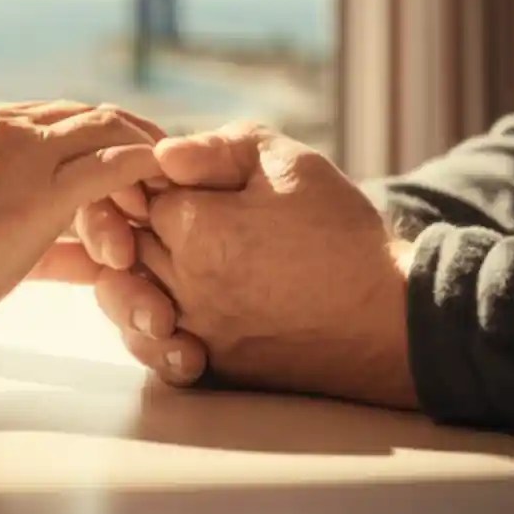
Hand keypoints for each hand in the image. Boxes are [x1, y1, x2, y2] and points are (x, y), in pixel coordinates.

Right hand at [0, 101, 163, 332]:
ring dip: (143, 148)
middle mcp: (3, 122)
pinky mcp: (42, 187)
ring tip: (171, 177)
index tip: (127, 156)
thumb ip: (35, 234)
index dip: (97, 134)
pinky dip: (144, 170)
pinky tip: (161, 189)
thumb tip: (90, 260)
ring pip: (106, 128)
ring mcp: (23, 149)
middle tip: (166, 162)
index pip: (57, 115)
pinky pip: (114, 163)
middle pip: (87, 114)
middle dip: (130, 133)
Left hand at [87, 122, 417, 407]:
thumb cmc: (341, 232)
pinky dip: (149, 326)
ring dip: (135, 273)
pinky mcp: (211, 364)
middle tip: (169, 213)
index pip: (139, 192)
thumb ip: (220, 149)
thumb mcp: (291, 165)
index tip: (178, 179)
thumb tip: (161, 154)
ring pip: (127, 297)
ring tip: (169, 255)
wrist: (389, 317)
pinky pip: (152, 347)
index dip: (154, 180)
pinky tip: (168, 306)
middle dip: (134, 223)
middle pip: (124, 244)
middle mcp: (186, 283)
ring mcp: (196, 329)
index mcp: (200, 228)